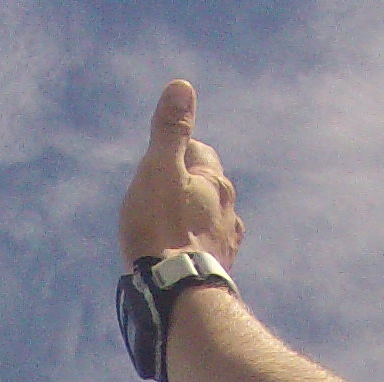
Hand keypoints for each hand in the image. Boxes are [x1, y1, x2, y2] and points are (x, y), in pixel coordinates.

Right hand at [121, 80, 241, 266]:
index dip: (174, 157)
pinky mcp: (220, 271)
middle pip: (206, 187)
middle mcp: (229, 209)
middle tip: (156, 201)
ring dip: (193, 222)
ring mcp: (227, 241)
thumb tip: (182, 87)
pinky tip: (181, 260)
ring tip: (168, 234)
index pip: (199, 153)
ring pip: (210, 220)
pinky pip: (208, 251)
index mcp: (215, 181)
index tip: (155, 169)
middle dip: (185, 189)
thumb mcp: (159, 170)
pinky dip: (195, 250)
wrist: (176, 292)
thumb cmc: (161, 229)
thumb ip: (170, 131)